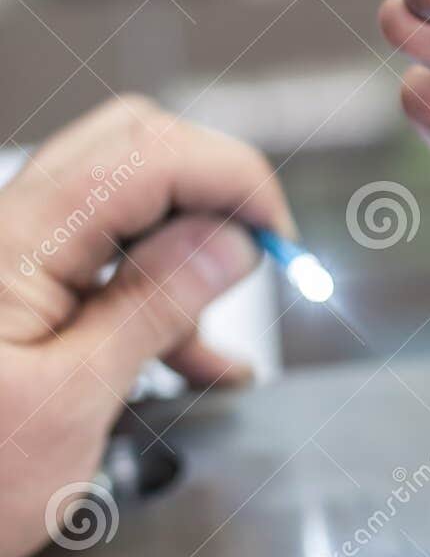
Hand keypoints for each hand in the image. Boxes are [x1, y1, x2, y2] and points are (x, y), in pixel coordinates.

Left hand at [0, 96, 292, 556]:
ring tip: (222, 335)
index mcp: (18, 243)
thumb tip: (228, 243)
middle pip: (136, 146)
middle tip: (256, 256)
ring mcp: (10, 257)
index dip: (233, 180)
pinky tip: (191, 355)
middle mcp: (10, 230)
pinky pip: (101, 254)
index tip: (277, 241)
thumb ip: (151, 311)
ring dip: (189, 248)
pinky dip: (156, 288)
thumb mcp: (70, 409)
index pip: (151, 153)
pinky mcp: (14, 292)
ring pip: (125, 199)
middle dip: (213, 191)